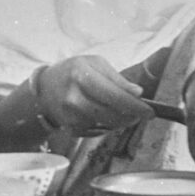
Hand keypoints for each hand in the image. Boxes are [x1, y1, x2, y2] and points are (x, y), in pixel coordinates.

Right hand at [35, 55, 152, 134]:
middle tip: (141, 113)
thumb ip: (117, 79)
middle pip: (113, 114)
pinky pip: (99, 131)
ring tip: (123, 111)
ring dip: (122, 121)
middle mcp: (74, 98)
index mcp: (81, 76)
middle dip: (132, 116)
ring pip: (109, 125)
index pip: (115, 96)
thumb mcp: (95, 64)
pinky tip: (104, 114)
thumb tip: (138, 93)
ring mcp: (71, 116)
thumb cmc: (73, 72)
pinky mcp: (71, 129)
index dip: (135, 106)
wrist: (44, 88)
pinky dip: (108, 125)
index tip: (150, 112)